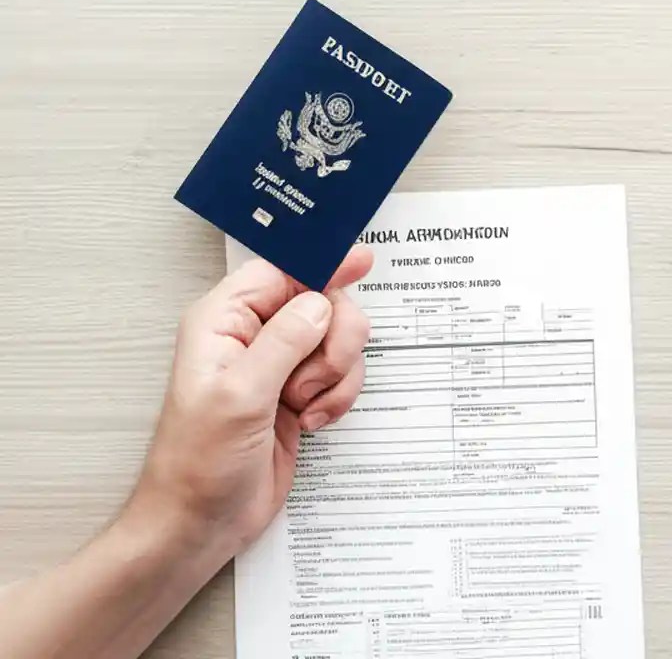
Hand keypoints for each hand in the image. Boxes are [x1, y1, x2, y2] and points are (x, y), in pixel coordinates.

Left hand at [131, 249, 373, 554]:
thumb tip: (320, 301)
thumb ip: (284, 342)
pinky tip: (311, 421)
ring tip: (303, 405)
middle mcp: (253, 337)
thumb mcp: (240, 397)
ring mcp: (279, 367)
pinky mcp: (299, 394)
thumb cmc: (198, 464)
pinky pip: (341, 377)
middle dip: (334, 341)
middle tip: (312, 379)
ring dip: (336, 376)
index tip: (360, 263)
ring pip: (339, 342)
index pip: (282, 271)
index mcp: (224, 322)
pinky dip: (338, 398)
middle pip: (323, 304)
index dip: (322, 266)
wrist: (201, 523)